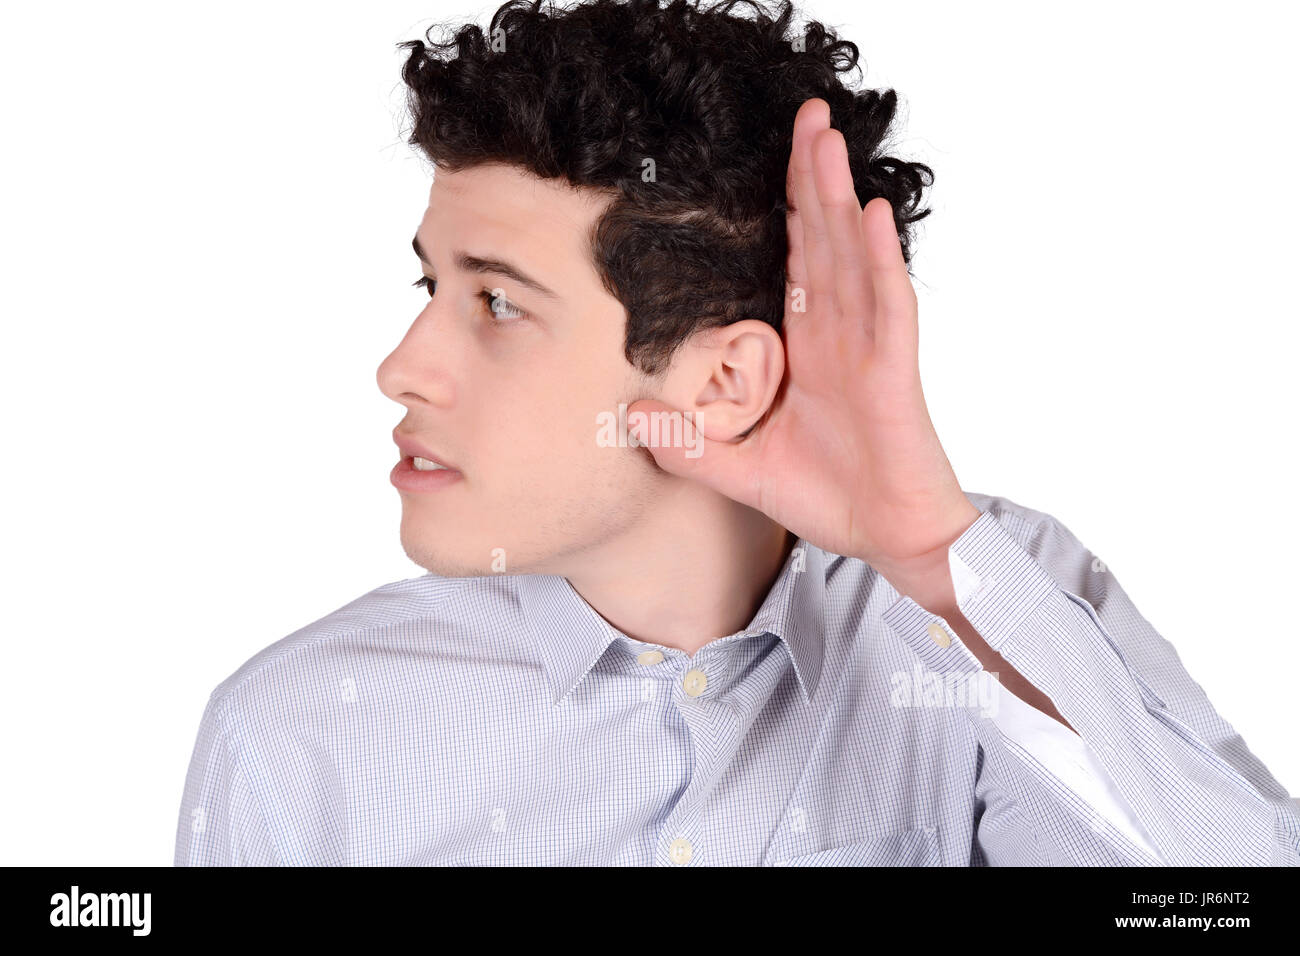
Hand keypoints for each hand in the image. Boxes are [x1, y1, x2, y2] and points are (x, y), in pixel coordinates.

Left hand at [628, 97, 980, 592]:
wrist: (890, 537)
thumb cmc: (831, 497)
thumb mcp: (742, 468)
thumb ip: (690, 444)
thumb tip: (629, 415)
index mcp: (808, 347)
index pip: (792, 265)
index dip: (781, 212)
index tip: (759, 164)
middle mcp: (840, 334)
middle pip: (822, 241)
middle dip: (810, 178)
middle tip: (802, 114)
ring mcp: (869, 346)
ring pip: (852, 256)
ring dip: (838, 197)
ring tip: (825, 139)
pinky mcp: (894, 371)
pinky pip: (888, 306)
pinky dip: (879, 260)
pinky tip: (869, 215)